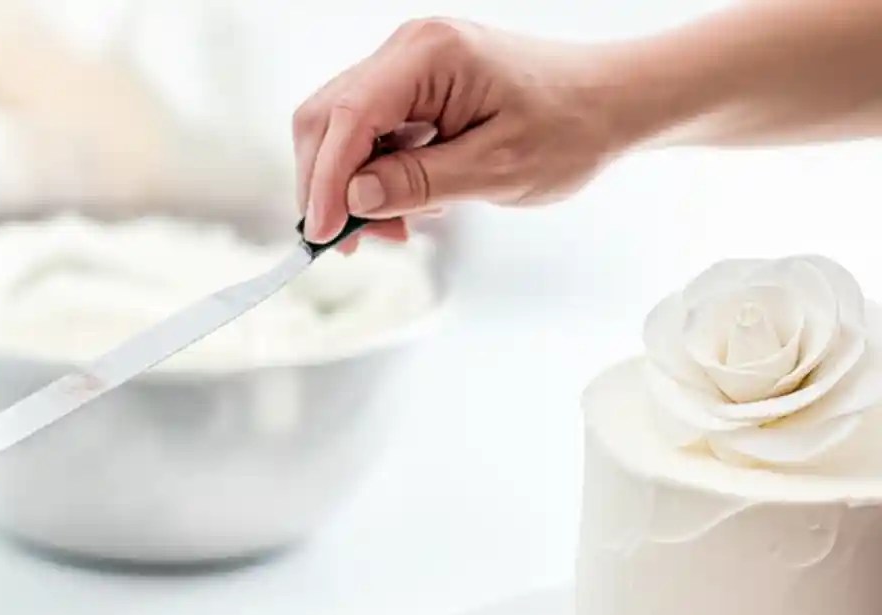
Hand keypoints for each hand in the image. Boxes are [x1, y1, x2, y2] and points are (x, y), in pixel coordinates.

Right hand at [294, 18, 620, 249]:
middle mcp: (408, 50)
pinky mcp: (414, 87)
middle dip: (329, 186)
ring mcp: (408, 66)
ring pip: (342, 128)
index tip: (325, 234)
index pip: (348, 117)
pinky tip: (405, 203)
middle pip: (329, 118)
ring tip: (392, 228)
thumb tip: (353, 199)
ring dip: (350, 186)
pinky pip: (370, 132)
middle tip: (352, 242)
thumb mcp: (496, 169)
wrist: (612, 103)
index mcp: (429, 56)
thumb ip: (419, 182)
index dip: (326, 181)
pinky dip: (374, 175)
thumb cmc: (571, 126)